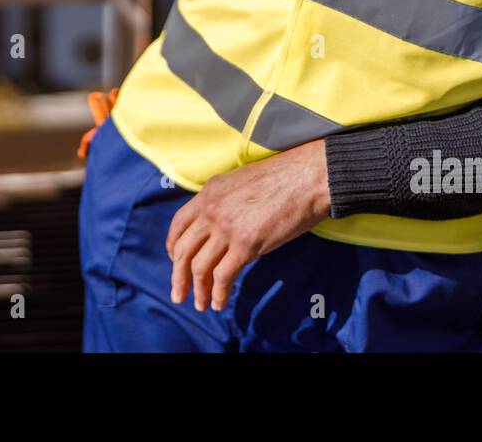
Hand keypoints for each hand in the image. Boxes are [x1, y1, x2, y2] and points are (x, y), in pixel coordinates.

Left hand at [165, 140, 330, 311]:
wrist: (308, 177)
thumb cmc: (284, 179)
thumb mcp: (242, 183)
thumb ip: (225, 201)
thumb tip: (221, 225)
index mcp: (209, 192)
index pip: (178, 223)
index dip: (173, 246)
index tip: (174, 261)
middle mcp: (212, 209)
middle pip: (183, 250)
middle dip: (178, 276)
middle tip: (178, 294)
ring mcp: (226, 227)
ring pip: (199, 267)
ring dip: (198, 290)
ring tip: (201, 304)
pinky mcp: (245, 244)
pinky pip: (222, 276)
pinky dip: (218, 294)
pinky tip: (220, 303)